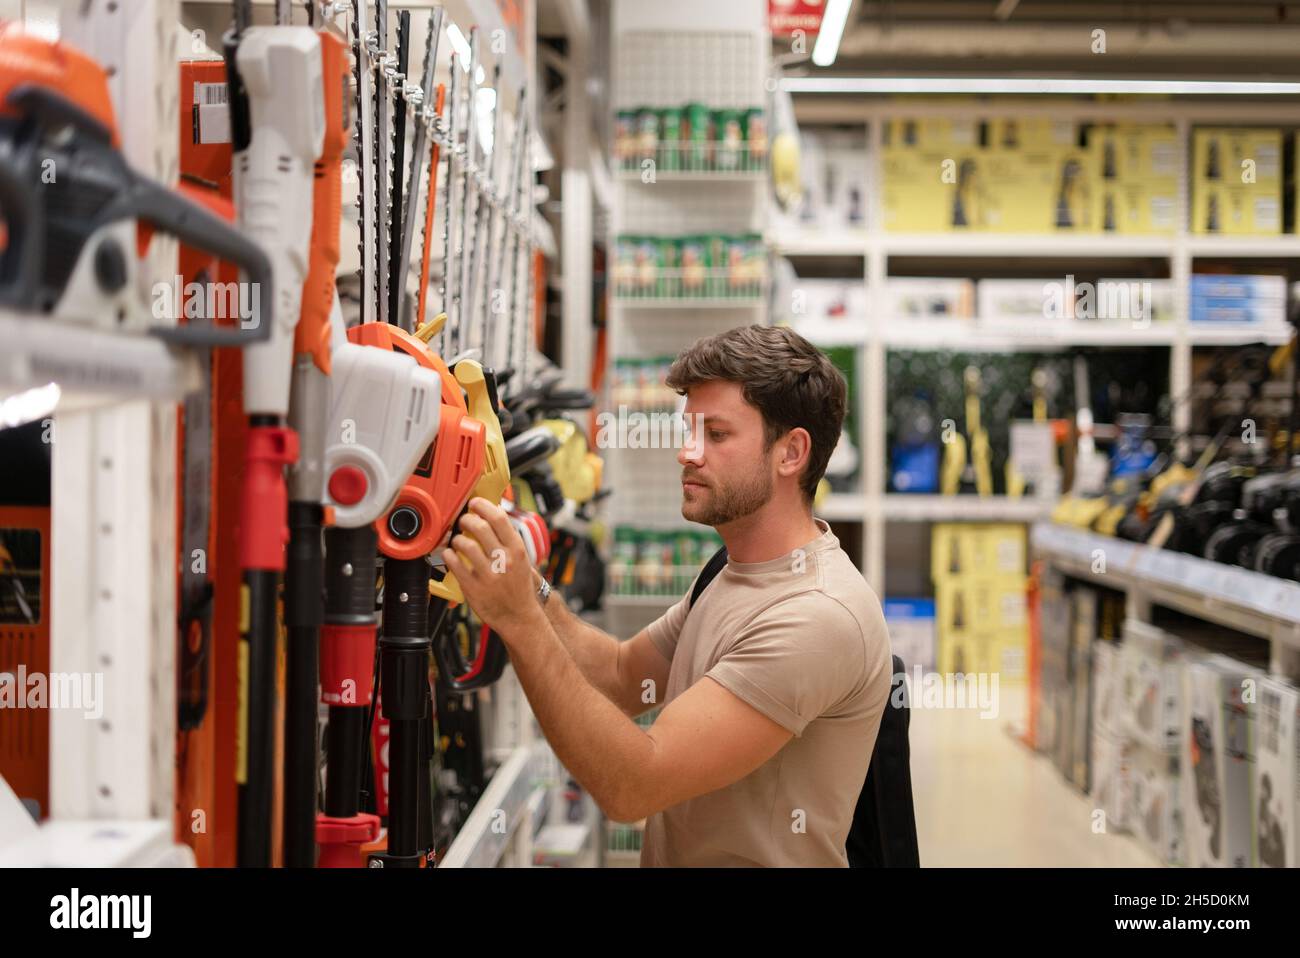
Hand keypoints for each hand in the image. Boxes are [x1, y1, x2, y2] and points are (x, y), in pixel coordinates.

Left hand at [441, 497, 544, 641]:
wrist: (519, 616)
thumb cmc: (519, 587)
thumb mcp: (521, 560)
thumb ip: (508, 540)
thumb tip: (494, 516)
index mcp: (517, 550)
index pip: (499, 518)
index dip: (483, 506)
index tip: (475, 503)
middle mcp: (504, 560)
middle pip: (479, 527)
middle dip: (466, 519)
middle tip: (463, 520)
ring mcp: (488, 574)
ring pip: (465, 544)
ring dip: (457, 538)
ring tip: (457, 540)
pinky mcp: (474, 587)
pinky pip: (455, 564)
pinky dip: (449, 555)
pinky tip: (450, 554)